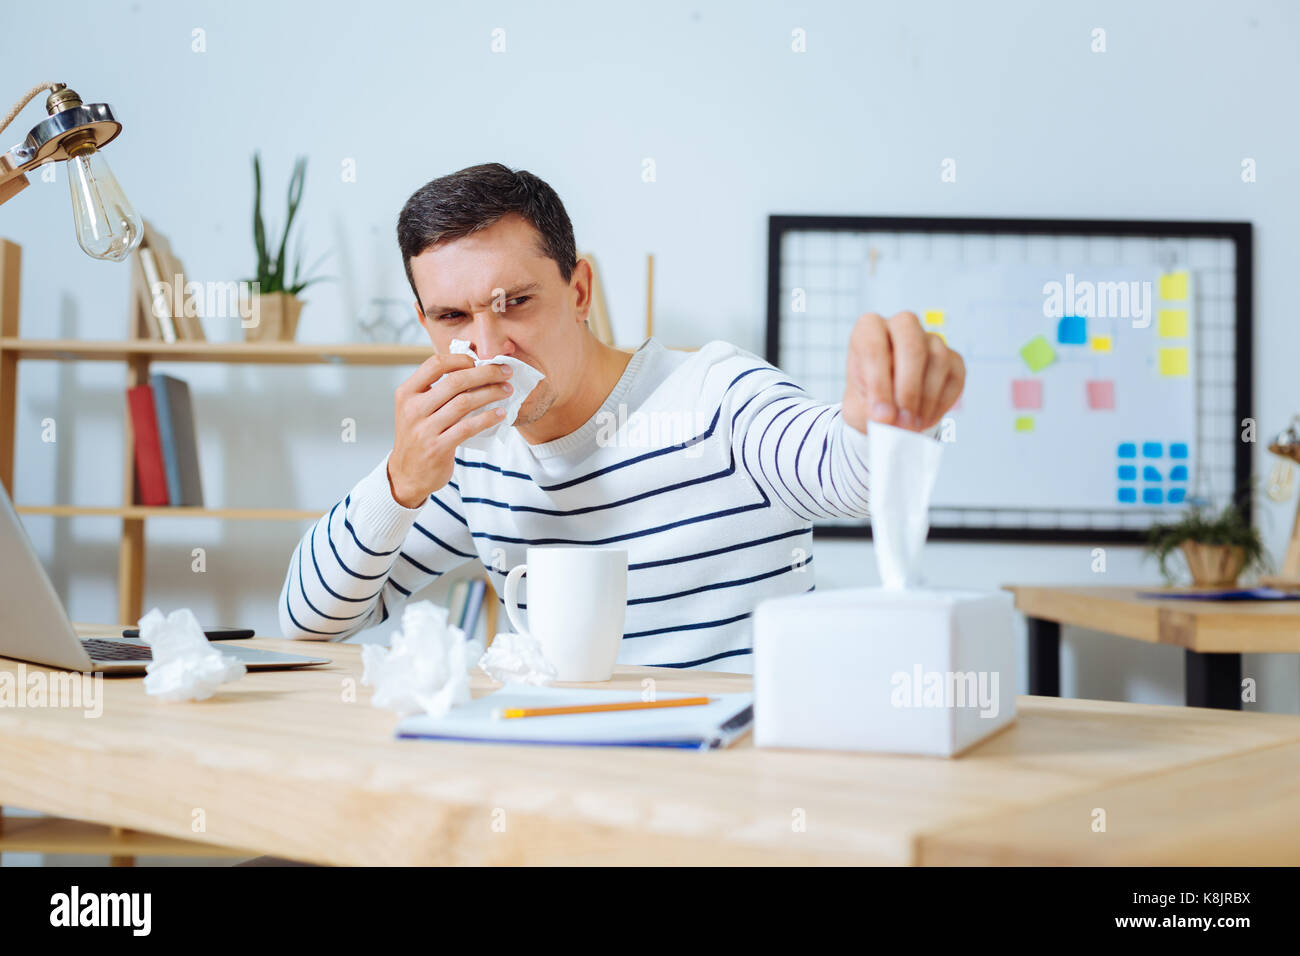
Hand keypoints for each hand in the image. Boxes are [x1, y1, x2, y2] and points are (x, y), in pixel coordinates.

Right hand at [387, 354, 514, 507]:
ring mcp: (424, 429)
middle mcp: (413, 408)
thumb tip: (473, 369)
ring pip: (464, 402)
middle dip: (486, 373)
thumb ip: (436, 391)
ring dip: (491, 393)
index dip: (461, 359)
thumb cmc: (417, 437)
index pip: (435, 364)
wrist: (406, 474)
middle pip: (455, 381)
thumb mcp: (415, 410)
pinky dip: (487, 418)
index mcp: (407, 393)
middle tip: (505, 372)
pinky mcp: (438, 448)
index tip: (481, 362)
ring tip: (507, 390)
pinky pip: (468, 427)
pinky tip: (500, 413)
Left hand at [841, 311, 964, 433]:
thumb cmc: (867, 399)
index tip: (881, 416)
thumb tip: (890, 419)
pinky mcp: (953, 359)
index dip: (879, 383)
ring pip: (937, 359)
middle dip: (908, 389)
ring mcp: (931, 340)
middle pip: (911, 345)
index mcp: (869, 329)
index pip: (873, 345)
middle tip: (903, 422)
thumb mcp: (857, 406)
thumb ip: (870, 409)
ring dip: (925, 399)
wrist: (886, 409)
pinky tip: (924, 420)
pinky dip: (940, 404)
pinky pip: (954, 377)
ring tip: (912, 425)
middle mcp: (901, 326)